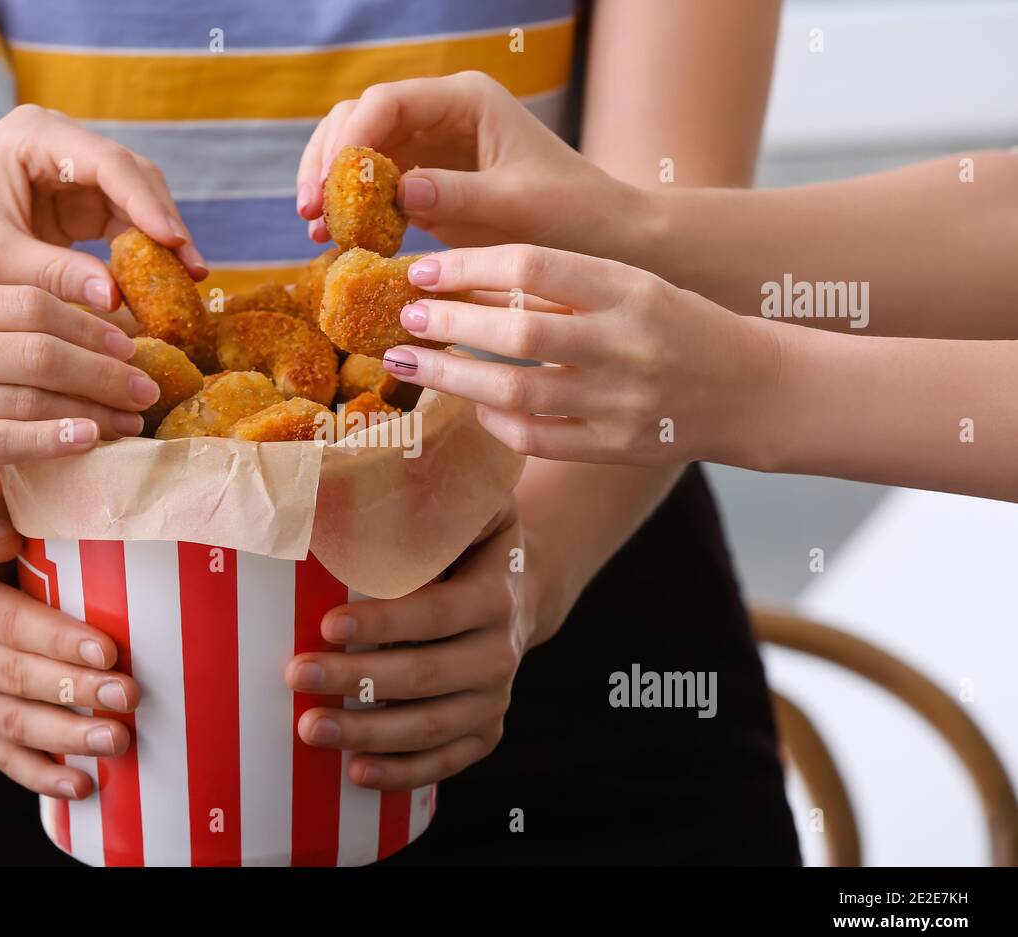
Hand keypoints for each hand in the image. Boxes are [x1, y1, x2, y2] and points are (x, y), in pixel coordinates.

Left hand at [0, 104, 207, 308]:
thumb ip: (56, 277)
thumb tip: (119, 298)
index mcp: (35, 136)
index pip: (110, 164)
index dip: (150, 205)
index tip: (176, 244)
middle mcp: (60, 146)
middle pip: (135, 178)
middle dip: (165, 225)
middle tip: (194, 271)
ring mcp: (72, 174)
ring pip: (138, 202)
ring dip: (163, 243)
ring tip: (188, 283)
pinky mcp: (78, 208)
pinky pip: (125, 228)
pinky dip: (143, 257)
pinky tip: (162, 288)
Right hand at [0, 284, 156, 523]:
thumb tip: (82, 339)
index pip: (30, 302)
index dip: (90, 322)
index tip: (134, 343)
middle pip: (38, 344)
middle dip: (105, 366)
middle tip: (148, 385)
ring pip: (28, 392)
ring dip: (93, 406)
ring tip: (134, 420)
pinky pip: (3, 438)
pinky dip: (55, 438)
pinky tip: (92, 439)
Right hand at [0, 471, 140, 799]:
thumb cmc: (11, 518)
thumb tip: (0, 540)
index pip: (4, 620)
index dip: (55, 638)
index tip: (109, 649)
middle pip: (10, 677)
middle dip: (73, 691)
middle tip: (129, 697)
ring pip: (8, 722)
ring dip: (64, 737)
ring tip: (118, 742)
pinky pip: (1, 756)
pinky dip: (39, 775)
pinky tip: (81, 787)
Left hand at [284, 504, 532, 789]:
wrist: (522, 590)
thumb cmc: (473, 541)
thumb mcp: (473, 505)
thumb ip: (436, 486)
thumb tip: (369, 446)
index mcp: (495, 594)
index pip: (437, 613)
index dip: (385, 623)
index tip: (328, 623)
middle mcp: (501, 652)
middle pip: (427, 675)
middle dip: (357, 679)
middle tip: (294, 674)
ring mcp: (495, 698)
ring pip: (432, 726)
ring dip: (368, 734)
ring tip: (308, 729)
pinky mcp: (486, 731)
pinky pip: (446, 762)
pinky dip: (402, 773)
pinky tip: (354, 774)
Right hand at [296, 71, 634, 253]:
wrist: (600, 239)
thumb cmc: (571, 214)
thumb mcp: (516, 205)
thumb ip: (457, 194)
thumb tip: (398, 190)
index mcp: (467, 100)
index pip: (390, 101)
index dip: (352, 137)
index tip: (331, 184)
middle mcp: (442, 114)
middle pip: (361, 118)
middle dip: (329, 160)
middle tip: (311, 211)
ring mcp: (431, 148)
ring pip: (359, 151)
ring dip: (331, 185)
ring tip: (314, 228)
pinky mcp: (427, 183)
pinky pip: (374, 188)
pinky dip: (351, 210)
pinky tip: (333, 240)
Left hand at [377, 244, 781, 465]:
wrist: (753, 388)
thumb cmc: (678, 325)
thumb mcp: (632, 286)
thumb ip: (562, 285)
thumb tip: (466, 281)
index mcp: (630, 289)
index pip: (532, 268)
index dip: (468, 267)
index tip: (423, 269)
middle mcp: (626, 344)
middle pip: (517, 334)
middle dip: (448, 324)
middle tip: (403, 316)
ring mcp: (621, 403)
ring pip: (517, 392)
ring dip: (452, 377)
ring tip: (407, 363)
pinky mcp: (617, 448)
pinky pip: (538, 439)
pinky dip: (495, 422)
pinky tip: (470, 405)